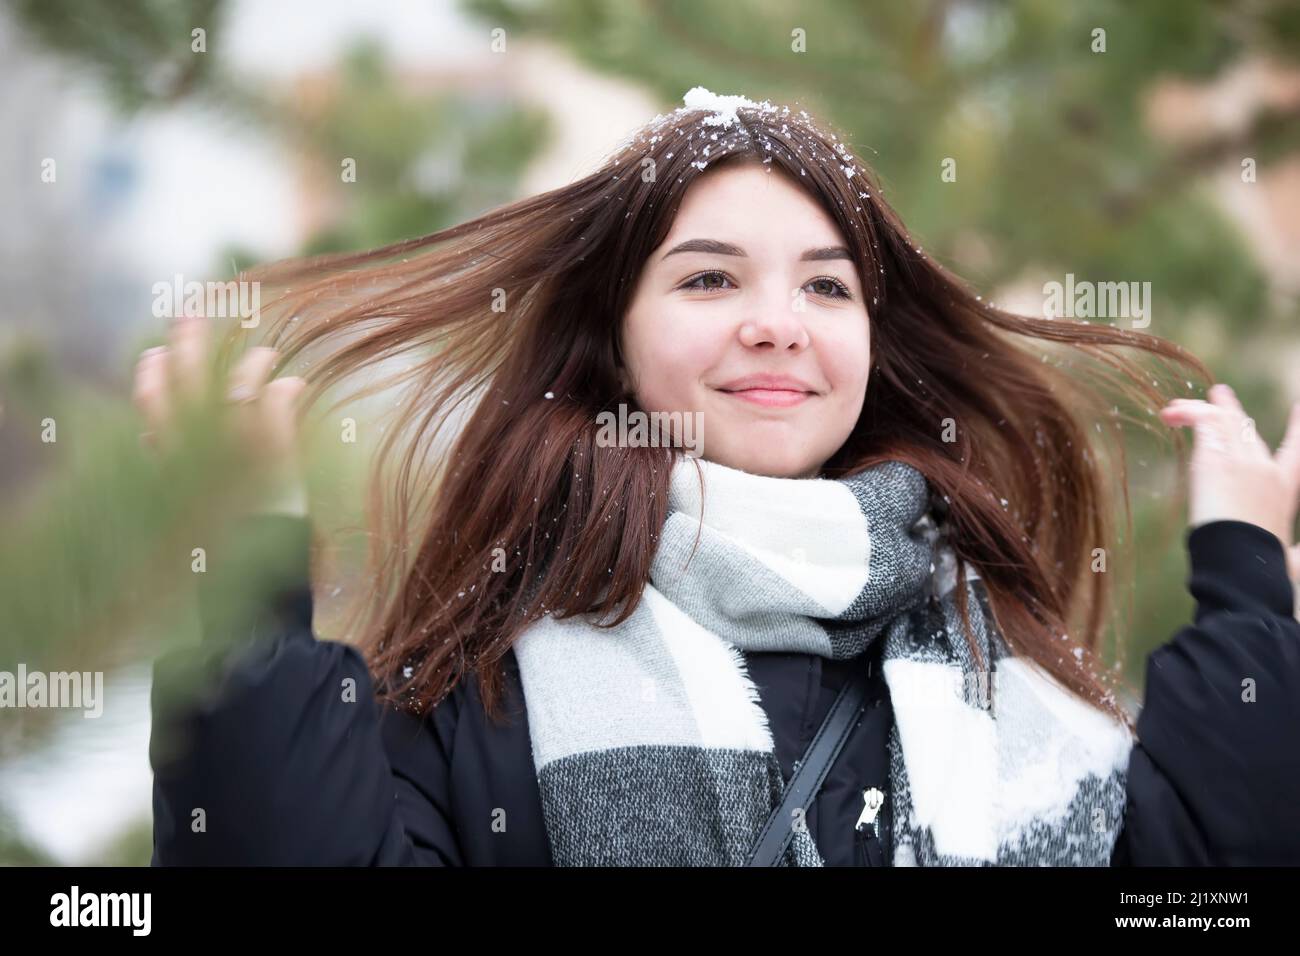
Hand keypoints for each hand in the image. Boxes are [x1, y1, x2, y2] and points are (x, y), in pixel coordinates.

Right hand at [132, 314, 308, 514]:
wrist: (262, 560)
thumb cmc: (227, 534)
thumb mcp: (187, 498)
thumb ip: (167, 463)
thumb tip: (145, 438)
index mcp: (174, 460)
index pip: (151, 403)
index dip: (153, 374)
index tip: (157, 353)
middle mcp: (201, 447)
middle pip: (189, 380)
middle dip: (189, 343)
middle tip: (190, 314)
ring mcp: (239, 444)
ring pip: (240, 384)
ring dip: (253, 363)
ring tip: (267, 354)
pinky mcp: (277, 449)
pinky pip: (279, 398)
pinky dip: (288, 387)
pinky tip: (296, 383)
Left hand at [1158, 383, 1299, 585]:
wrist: (1242, 560)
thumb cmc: (1257, 564)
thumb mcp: (1280, 551)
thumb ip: (1284, 544)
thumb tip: (1294, 559)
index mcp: (1286, 487)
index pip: (1295, 450)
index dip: (1297, 426)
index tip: (1299, 407)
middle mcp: (1266, 467)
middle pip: (1247, 430)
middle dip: (1230, 412)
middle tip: (1218, 397)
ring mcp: (1242, 459)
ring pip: (1223, 421)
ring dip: (1200, 409)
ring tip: (1178, 406)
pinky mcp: (1216, 458)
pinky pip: (1204, 423)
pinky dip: (1187, 414)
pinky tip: (1172, 414)